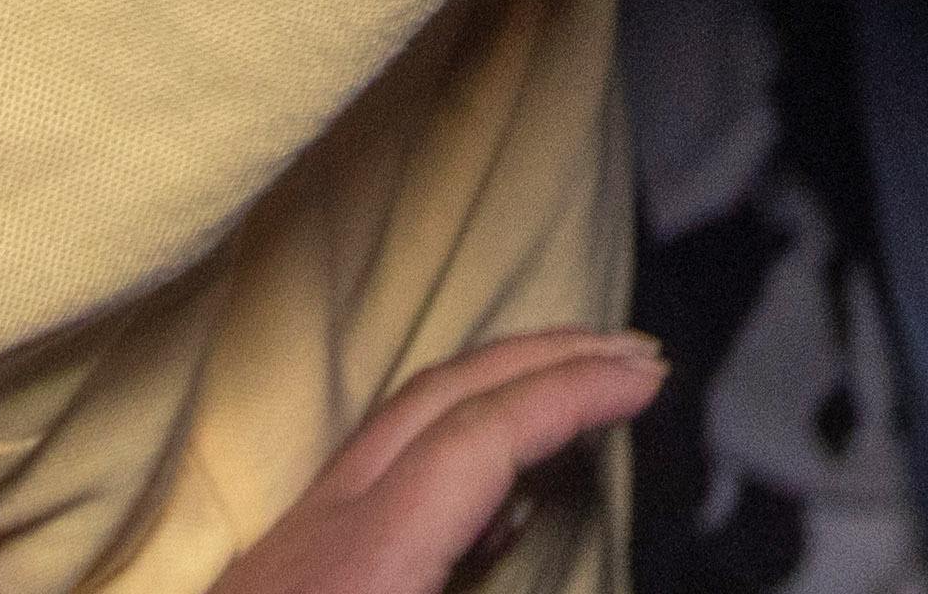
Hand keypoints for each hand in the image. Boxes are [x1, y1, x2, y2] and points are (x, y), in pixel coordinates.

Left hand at [214, 333, 660, 593]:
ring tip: (577, 396)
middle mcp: (319, 536)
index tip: (650, 381)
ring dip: (495, 394)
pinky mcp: (276, 580)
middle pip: (437, 399)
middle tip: (634, 355)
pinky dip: (453, 452)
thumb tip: (538, 532)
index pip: (479, 438)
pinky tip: (494, 500)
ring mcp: (289, 551)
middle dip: (542, 358)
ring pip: (398, 428)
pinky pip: (376, 479)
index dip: (571, 394)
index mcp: (362, 571)